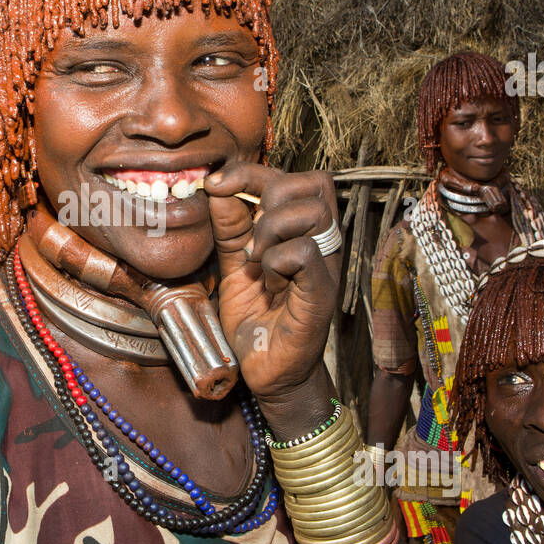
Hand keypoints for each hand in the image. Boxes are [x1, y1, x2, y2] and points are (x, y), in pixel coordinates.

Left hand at [205, 164, 341, 432]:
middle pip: (315, 182)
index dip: (254, 171)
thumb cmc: (257, 319)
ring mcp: (325, 267)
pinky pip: (305, 254)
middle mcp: (321, 244)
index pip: (293, 177)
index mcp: (301, 232)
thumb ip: (230, 229)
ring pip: (312, 212)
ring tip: (256, 260)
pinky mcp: (321, 294)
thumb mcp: (234, 265)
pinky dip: (276, 261)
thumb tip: (218, 187)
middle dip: (270, 194)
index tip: (218, 184)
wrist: (266, 372)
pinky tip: (268, 281)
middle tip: (248, 232)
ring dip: (272, 230)